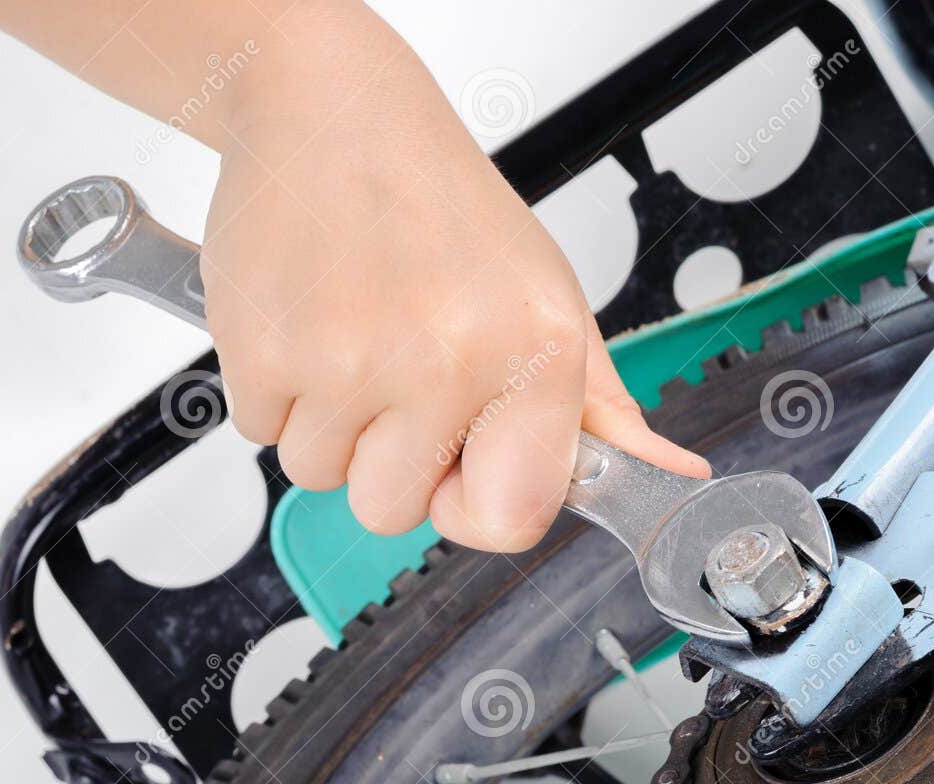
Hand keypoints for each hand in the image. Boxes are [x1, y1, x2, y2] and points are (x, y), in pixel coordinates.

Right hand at [201, 17, 706, 550]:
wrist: (336, 113)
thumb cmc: (444, 210)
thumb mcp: (551, 300)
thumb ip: (604, 408)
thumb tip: (675, 473)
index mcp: (537, 352)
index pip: (512, 520)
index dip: (475, 505)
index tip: (461, 461)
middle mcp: (447, 359)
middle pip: (395, 511)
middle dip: (388, 458)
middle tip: (395, 369)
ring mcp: (347, 360)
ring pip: (321, 477)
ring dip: (330, 424)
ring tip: (352, 334)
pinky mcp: (259, 350)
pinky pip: (261, 433)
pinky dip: (275, 391)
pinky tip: (307, 321)